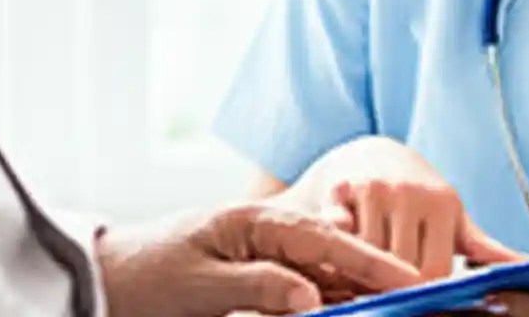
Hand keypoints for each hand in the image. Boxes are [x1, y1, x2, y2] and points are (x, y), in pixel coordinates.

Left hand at [97, 202, 422, 316]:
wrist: (108, 278)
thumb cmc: (146, 274)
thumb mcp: (199, 284)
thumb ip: (258, 284)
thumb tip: (312, 294)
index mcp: (254, 221)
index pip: (324, 239)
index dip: (370, 260)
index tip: (408, 278)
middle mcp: (267, 234)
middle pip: (334, 255)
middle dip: (376, 273)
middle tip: (419, 295)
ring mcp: (265, 256)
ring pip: (325, 275)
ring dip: (358, 290)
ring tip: (394, 303)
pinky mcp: (260, 278)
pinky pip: (305, 289)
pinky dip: (331, 299)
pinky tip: (354, 306)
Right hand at [281, 137, 521, 280]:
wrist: (371, 156)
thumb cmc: (420, 196)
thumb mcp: (452, 218)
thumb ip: (485, 249)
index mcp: (442, 204)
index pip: (434, 272)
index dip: (423, 293)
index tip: (415, 299)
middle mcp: (409, 193)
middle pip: (398, 269)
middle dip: (391, 288)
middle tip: (383, 293)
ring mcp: (372, 189)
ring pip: (366, 258)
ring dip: (361, 276)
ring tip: (363, 280)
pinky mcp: (338, 188)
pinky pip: (338, 239)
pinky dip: (339, 254)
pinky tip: (343, 260)